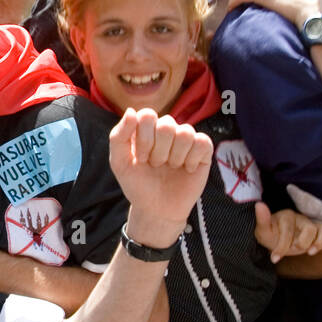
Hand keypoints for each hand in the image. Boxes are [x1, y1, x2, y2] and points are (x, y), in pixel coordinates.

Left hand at [109, 108, 212, 245]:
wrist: (156, 209)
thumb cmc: (138, 184)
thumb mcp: (119, 163)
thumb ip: (118, 136)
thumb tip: (131, 111)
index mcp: (146, 128)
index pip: (147, 115)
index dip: (144, 139)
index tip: (140, 159)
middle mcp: (167, 129)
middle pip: (167, 124)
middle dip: (159, 151)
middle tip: (155, 165)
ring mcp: (185, 139)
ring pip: (185, 133)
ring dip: (175, 156)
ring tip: (170, 167)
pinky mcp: (203, 150)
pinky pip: (202, 142)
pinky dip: (192, 159)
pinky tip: (186, 169)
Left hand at [253, 202, 321, 262]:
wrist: (276, 238)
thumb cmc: (270, 233)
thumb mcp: (262, 230)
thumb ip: (262, 219)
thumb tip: (259, 204)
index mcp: (289, 216)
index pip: (289, 229)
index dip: (282, 244)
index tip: (274, 258)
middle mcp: (303, 220)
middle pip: (310, 227)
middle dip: (303, 242)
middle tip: (295, 251)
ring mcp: (313, 228)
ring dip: (320, 241)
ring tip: (311, 252)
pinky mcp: (319, 237)